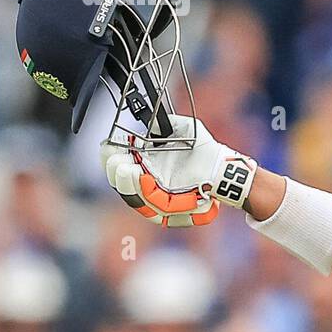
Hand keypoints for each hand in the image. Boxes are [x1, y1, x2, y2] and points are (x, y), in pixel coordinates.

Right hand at [101, 115, 256, 227]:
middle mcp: (149, 182)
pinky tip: (146, 179)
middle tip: (119, 160)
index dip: (109, 155)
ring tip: (128, 168)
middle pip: (120, 184)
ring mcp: (159, 198)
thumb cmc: (205, 149)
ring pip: (135, 198)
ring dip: (127, 184)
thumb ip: (167, 123)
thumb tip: (150, 122)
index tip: (109, 145)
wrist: (223, 165)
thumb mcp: (186, 129)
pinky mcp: (172, 209)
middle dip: (114, 171)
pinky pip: (155, 208)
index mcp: (147, 164)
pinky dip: (147, 194)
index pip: (118, 163)